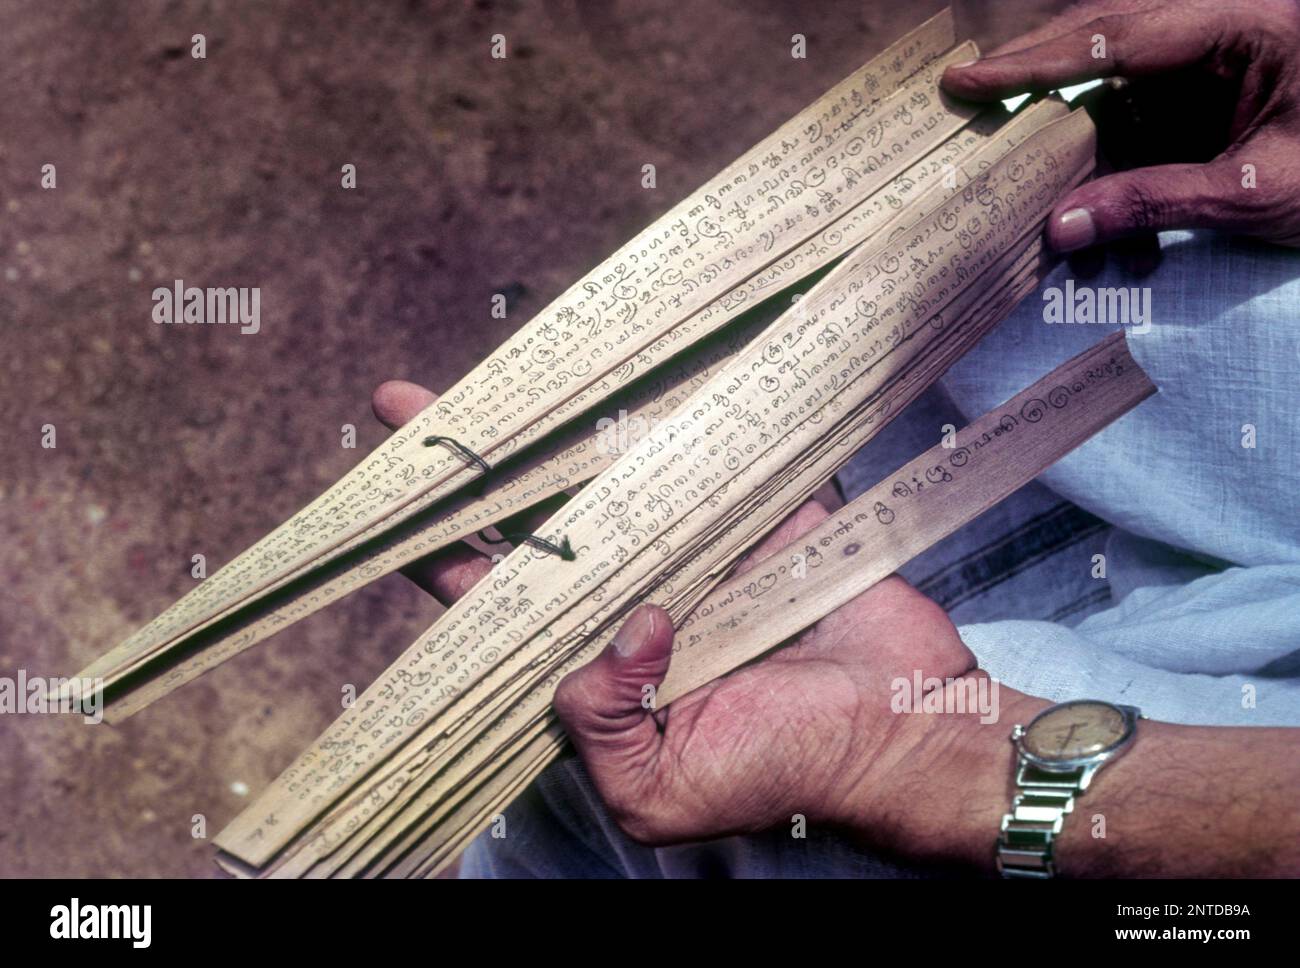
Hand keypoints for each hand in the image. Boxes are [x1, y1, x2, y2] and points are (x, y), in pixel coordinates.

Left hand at [371, 379, 1006, 866]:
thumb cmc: (787, 771)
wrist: (908, 729)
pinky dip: (678, 417)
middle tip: (406, 405)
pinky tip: (624, 374)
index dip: (445, 556)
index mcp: (602, 668)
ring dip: (556, 429)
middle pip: (541, 525)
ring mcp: (696, 550)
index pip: (500, 606)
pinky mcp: (759, 511)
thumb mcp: (661, 788)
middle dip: (476, 471)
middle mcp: (637, 599)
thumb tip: (607, 633)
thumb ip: (600, 724)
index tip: (391, 509)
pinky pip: (710, 457)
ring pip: (612, 480)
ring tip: (499, 376)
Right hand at [943, 0, 1299, 251]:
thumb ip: (1154, 203)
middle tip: (968, 104)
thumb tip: (1060, 228)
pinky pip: (1145, 131)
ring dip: (1082, 160)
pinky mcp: (1215, 103)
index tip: (968, 80)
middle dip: (1038, 87)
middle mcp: (1221, 29)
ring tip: (1048, 216)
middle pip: (1105, 46)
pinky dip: (1119, 180)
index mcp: (1242, 22)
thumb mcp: (1255, 193)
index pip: (1115, 35)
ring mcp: (1216, 66)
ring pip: (1118, 97)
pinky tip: (1117, 239)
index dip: (1034, 62)